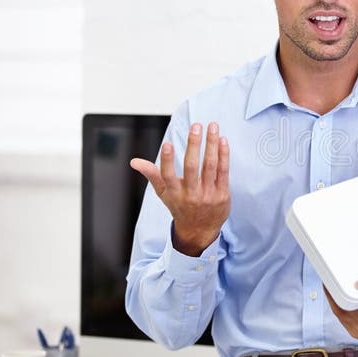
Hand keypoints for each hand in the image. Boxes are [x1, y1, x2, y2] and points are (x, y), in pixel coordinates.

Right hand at [129, 122, 230, 255]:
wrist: (200, 231)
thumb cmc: (180, 207)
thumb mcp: (164, 194)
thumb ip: (152, 175)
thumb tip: (134, 161)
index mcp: (174, 193)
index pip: (168, 175)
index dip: (167, 160)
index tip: (167, 144)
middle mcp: (191, 194)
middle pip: (192, 167)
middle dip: (194, 145)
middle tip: (195, 125)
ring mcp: (208, 194)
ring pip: (210, 166)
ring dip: (211, 144)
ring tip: (212, 126)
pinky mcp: (223, 194)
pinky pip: (223, 171)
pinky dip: (223, 155)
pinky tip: (222, 141)